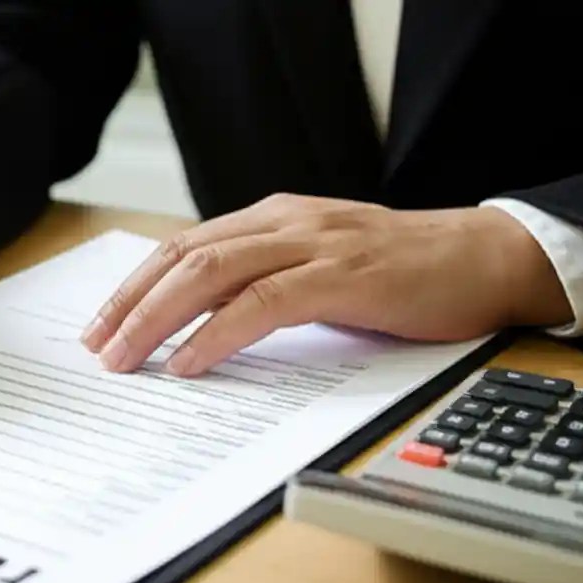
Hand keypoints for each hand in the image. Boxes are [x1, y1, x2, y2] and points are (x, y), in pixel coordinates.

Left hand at [80, 193, 571, 375]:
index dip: (135, 286)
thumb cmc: (402, 273)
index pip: (184, 247)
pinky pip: (264, 303)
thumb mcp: (318, 268)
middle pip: (185, 256)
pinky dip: (219, 333)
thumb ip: (266, 283)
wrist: (485, 259)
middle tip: (96, 349)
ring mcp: (314, 245)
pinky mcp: (345, 277)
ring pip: (213, 273)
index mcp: (274, 219)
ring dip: (159, 319)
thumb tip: (200, 327)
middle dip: (130, 304)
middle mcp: (285, 223)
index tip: (101, 326)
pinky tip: (190, 362)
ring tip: (126, 359)